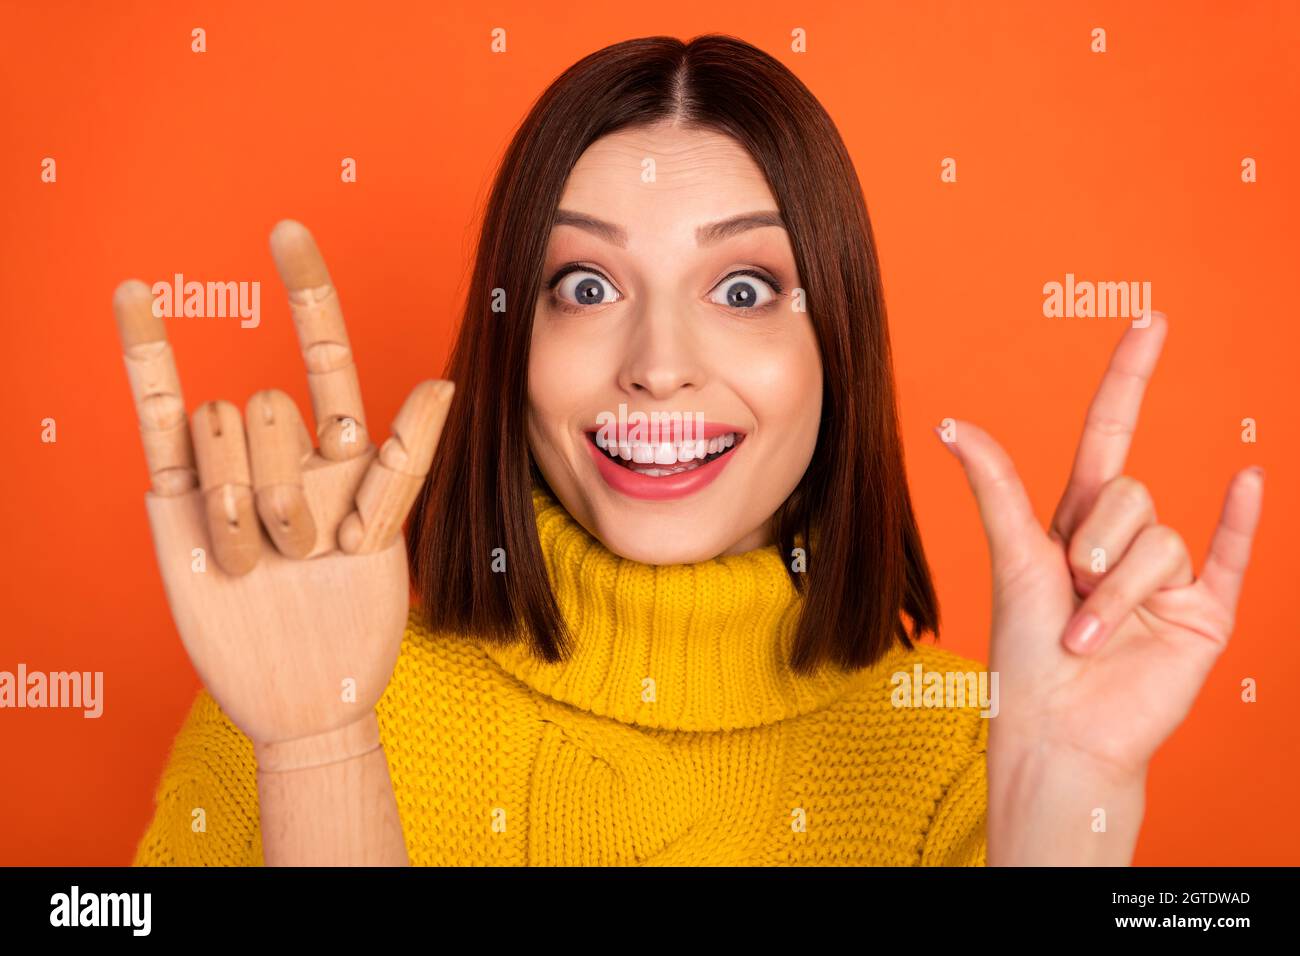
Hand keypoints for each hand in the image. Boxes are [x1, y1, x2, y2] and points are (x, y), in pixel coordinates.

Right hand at [113, 220, 453, 749]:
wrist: (306, 695)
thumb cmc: (358, 625)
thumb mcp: (392, 541)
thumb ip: (407, 458)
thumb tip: (445, 380)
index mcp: (345, 454)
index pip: (324, 353)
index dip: (307, 292)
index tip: (285, 230)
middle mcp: (282, 451)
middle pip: (269, 402)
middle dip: (284, 479)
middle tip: (300, 551)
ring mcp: (228, 473)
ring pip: (219, 424)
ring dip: (240, 504)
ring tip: (255, 565)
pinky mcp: (179, 506)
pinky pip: (155, 422)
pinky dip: (146, 359)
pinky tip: (137, 298)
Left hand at [937, 313, 1263, 860]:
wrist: (1058, 730)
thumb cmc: (1025, 653)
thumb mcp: (1011, 558)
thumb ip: (995, 486)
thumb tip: (951, 421)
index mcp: (1076, 523)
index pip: (1108, 434)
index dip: (1127, 377)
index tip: (1149, 320)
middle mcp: (1125, 543)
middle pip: (1132, 495)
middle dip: (1096, 546)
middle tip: (1071, 594)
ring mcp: (1169, 578)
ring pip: (1162, 539)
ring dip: (1120, 590)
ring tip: (1090, 633)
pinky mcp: (1205, 614)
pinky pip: (1232, 556)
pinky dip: (1243, 521)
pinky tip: (1248, 480)